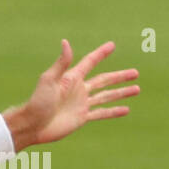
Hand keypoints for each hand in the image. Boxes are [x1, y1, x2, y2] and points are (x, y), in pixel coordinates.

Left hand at [7, 40, 139, 148]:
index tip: (112, 45)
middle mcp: (79, 90)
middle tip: (136, 72)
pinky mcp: (81, 117)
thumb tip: (66, 42)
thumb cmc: (37, 102)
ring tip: (137, 89)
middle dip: (120, 77)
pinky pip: (101, 113)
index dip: (101, 54)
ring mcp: (81, 104)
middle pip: (104, 80)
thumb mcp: (49, 80)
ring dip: (121, 92)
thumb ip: (61, 63)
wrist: (31, 125)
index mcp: (72, 78)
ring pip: (106, 96)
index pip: (90, 63)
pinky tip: (126, 110)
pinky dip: (114, 111)